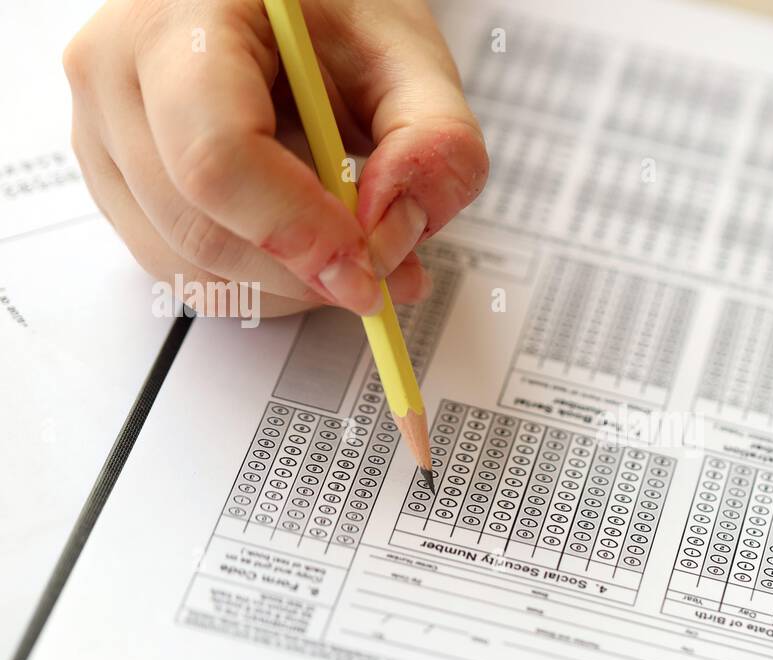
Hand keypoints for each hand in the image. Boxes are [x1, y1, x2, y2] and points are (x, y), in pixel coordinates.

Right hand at [64, 0, 487, 316]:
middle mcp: (118, 70)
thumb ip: (434, 141)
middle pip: (200, 227)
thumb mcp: (410, 60)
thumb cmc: (335, 21)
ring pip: (187, 266)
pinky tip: (302, 240)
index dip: (299, 232)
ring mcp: (103, 130)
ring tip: (347, 242)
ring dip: (287, 285)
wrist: (288, 12)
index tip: (365, 266)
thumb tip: (393, 234)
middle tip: (383, 268)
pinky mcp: (115, 181)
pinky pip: (180, 271)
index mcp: (184, 16)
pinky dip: (258, 281)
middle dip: (305, 271)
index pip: (218, 157)